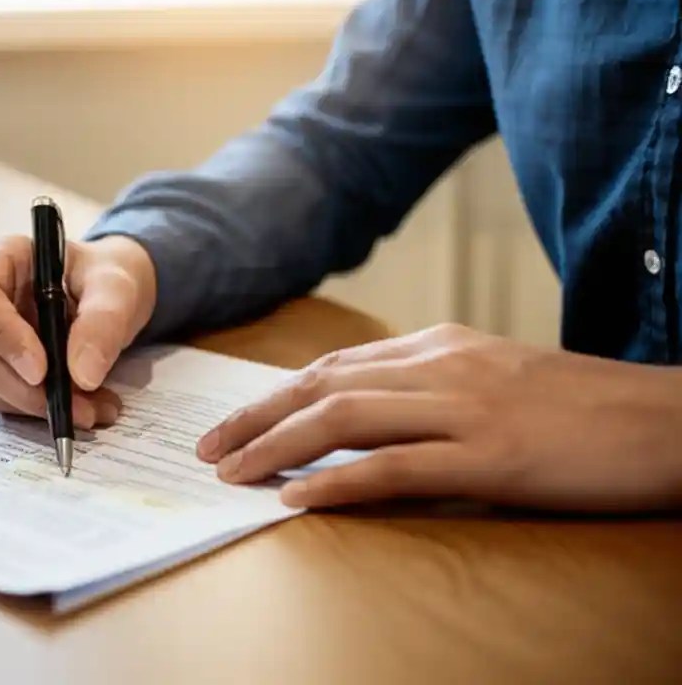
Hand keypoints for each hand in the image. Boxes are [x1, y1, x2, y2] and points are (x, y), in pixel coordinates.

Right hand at [0, 233, 155, 428]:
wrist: (105, 297)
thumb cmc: (101, 278)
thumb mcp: (115, 287)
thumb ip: (103, 321)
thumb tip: (83, 375)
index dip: (0, 335)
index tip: (41, 370)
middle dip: (28, 389)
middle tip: (82, 407)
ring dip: (39, 406)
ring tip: (96, 407)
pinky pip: (3, 400)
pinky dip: (42, 411)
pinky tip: (83, 406)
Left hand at [196, 324, 681, 511]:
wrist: (668, 419)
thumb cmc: (581, 408)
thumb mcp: (495, 379)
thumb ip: (431, 388)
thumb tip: (366, 417)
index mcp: (441, 345)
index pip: (335, 367)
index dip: (276, 395)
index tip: (235, 422)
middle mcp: (443, 366)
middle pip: (322, 386)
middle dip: (255, 418)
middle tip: (208, 450)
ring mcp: (466, 408)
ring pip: (344, 419)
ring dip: (276, 447)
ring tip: (232, 475)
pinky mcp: (492, 455)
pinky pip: (394, 467)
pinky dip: (337, 481)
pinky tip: (297, 498)